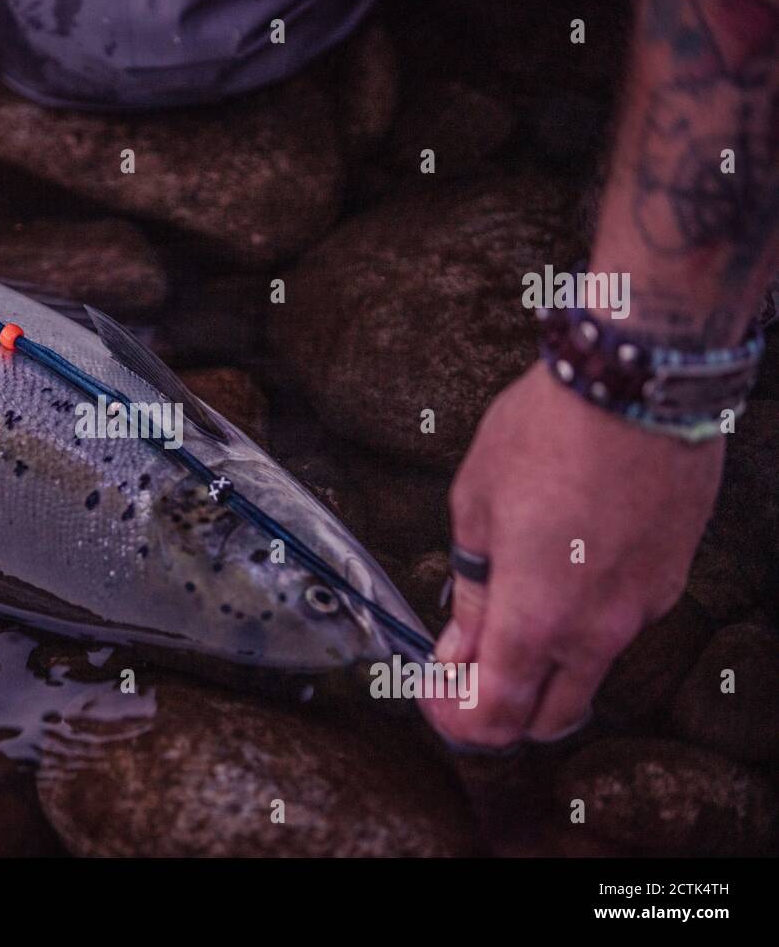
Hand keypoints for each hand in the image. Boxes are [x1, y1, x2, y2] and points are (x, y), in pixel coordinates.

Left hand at [420, 361, 723, 747]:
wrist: (635, 385)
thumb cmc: (547, 434)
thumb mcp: (475, 507)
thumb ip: (469, 591)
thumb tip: (458, 640)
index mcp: (534, 619)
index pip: (493, 715)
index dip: (455, 719)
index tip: (435, 698)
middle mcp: (595, 630)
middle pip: (548, 717)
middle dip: (502, 713)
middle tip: (467, 676)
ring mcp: (642, 608)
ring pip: (589, 674)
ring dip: (544, 671)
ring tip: (505, 620)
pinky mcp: (670, 579)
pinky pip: (621, 626)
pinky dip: (584, 626)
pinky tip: (558, 580)